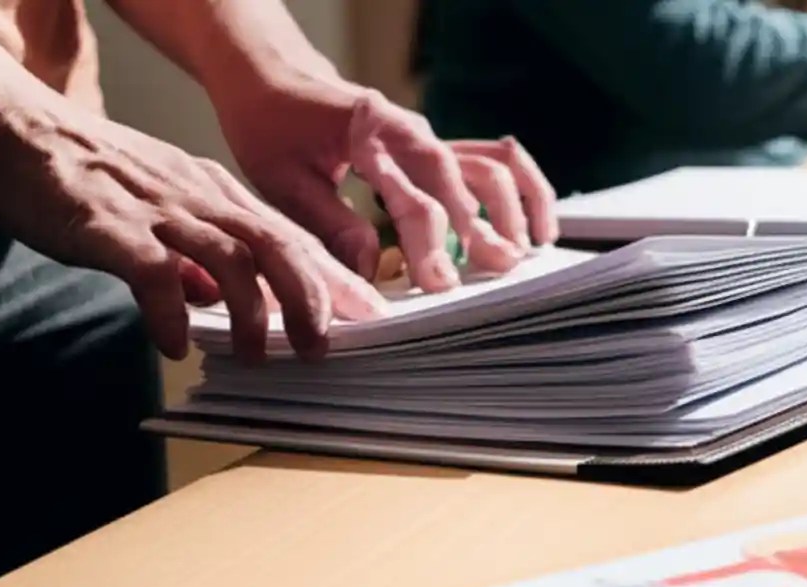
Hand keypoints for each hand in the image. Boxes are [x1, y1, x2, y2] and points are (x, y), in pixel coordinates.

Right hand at [0, 96, 388, 363]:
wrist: (19, 131)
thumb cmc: (91, 177)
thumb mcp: (163, 208)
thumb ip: (195, 254)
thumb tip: (217, 303)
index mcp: (216, 193)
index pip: (289, 237)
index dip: (332, 277)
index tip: (367, 314)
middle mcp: (199, 198)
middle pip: (276, 245)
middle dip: (310, 297)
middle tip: (325, 346)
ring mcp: (157, 210)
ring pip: (228, 258)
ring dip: (252, 311)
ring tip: (258, 356)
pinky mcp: (109, 226)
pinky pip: (152, 273)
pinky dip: (170, 312)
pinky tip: (174, 345)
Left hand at [210, 78, 558, 293]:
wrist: (273, 79)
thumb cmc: (271, 128)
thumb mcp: (282, 181)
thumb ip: (329, 224)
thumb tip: (371, 268)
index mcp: (372, 135)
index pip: (415, 198)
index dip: (430, 246)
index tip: (438, 286)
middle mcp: (411, 132)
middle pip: (461, 184)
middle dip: (480, 234)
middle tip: (493, 276)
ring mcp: (428, 137)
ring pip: (490, 166)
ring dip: (512, 210)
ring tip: (522, 254)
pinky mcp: (434, 145)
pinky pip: (491, 160)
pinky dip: (521, 188)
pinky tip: (535, 225)